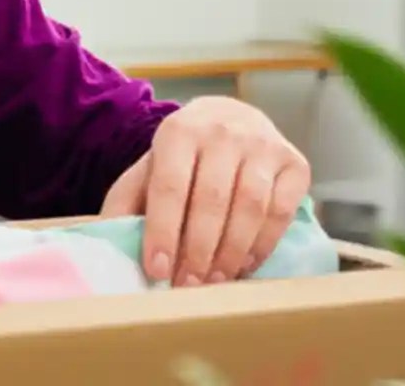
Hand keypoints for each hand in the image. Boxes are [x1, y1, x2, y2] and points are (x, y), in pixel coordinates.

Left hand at [100, 96, 310, 285]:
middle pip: (211, 200)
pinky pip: (282, 212)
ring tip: (214, 281)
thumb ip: (127, 201)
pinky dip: (263, 244)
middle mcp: (223, 132)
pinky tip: (244, 265)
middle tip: (187, 285)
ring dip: (230, 252)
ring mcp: (263, 145)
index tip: (158, 270)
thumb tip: (108, 242)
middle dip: (197, 250)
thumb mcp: (148, 168)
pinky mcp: (295, 164)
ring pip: (250, 207)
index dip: (162, 232)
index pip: (169, 186)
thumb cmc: (183, 157)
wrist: (230, 119)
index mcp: (178, 131)